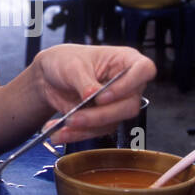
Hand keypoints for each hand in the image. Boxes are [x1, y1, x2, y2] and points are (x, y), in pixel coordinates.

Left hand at [31, 44, 155, 143]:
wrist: (50, 77)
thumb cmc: (66, 60)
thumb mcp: (72, 65)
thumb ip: (84, 81)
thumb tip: (92, 95)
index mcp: (125, 60)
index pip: (144, 70)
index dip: (129, 84)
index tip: (103, 95)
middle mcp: (127, 83)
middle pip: (130, 104)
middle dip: (102, 114)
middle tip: (77, 116)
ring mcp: (117, 103)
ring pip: (113, 122)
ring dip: (87, 127)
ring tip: (65, 124)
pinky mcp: (105, 119)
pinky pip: (97, 131)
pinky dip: (78, 134)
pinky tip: (61, 132)